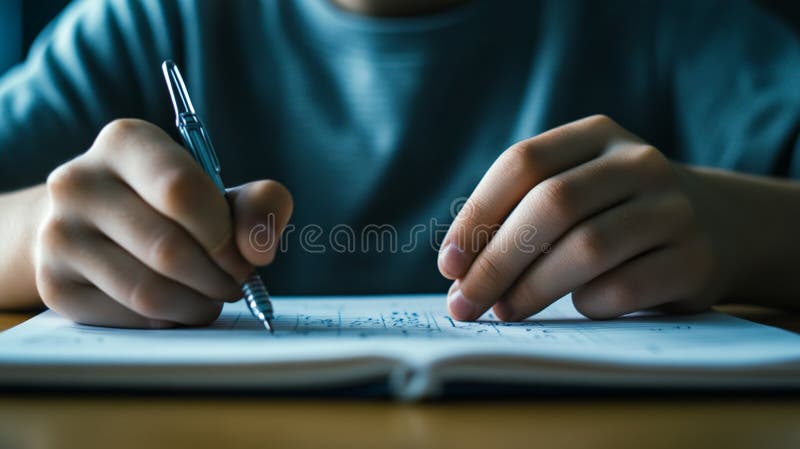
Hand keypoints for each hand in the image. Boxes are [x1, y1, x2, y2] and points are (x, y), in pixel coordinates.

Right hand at [35, 119, 292, 327]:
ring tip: (213, 296)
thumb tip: (258, 248)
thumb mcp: (220, 189)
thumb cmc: (171, 206)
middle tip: (236, 283)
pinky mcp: (53, 286)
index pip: (181, 190)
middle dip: (219, 277)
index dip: (224, 234)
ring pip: (148, 291)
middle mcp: (78, 182)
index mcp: (124, 141)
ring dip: (198, 304)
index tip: (244, 255)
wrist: (92, 225)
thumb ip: (260, 204)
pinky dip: (169, 320)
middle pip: (167, 248)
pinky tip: (177, 305)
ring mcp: (57, 236)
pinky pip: (129, 318)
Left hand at [438, 115, 726, 320]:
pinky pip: (623, 287)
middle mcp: (638, 161)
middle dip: (496, 262)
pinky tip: (579, 306)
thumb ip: (521, 214)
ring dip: (532, 289)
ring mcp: (673, 207)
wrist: (716, 225)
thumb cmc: (615, 212)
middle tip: (464, 303)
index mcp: (596, 135)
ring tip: (504, 311)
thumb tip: (459, 270)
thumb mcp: (575, 189)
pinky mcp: (696, 258)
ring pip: (587, 248)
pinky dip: (588, 303)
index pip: (522, 163)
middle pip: (551, 205)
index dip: (477, 216)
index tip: (448, 265)